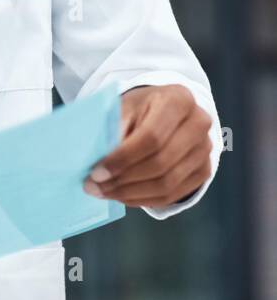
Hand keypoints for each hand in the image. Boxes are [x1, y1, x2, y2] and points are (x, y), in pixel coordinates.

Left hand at [84, 84, 211, 208]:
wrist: (163, 110)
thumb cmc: (139, 107)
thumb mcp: (122, 107)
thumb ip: (112, 129)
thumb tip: (96, 160)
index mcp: (178, 100)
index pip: (151, 137)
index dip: (122, 158)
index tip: (96, 172)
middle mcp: (199, 124)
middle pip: (160, 163)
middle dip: (123, 180)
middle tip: (94, 186)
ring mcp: (205, 149)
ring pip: (167, 183)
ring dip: (130, 193)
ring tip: (104, 192)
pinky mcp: (204, 170)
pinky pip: (173, 194)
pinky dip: (144, 199)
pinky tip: (121, 196)